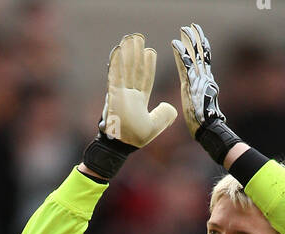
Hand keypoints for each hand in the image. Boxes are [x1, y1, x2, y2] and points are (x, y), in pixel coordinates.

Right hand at [99, 33, 176, 147]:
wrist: (121, 144)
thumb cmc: (135, 138)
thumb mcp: (155, 126)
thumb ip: (164, 116)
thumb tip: (171, 108)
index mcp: (139, 101)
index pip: (145, 78)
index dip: (148, 65)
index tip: (150, 52)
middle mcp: (129, 94)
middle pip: (134, 69)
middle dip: (137, 54)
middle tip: (139, 38)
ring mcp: (120, 92)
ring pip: (125, 68)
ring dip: (127, 53)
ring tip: (130, 38)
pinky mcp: (113, 92)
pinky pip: (115, 74)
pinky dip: (116, 62)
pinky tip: (118, 49)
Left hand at [171, 23, 242, 165]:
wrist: (208, 130)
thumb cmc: (208, 126)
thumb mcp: (208, 112)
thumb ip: (209, 107)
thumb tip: (217, 115)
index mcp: (208, 83)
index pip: (205, 62)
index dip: (203, 48)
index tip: (200, 37)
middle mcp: (205, 78)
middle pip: (202, 54)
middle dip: (198, 39)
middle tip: (193, 27)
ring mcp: (198, 80)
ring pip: (194, 55)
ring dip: (189, 41)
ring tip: (184, 29)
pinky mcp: (191, 83)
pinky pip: (184, 64)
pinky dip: (180, 52)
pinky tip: (174, 43)